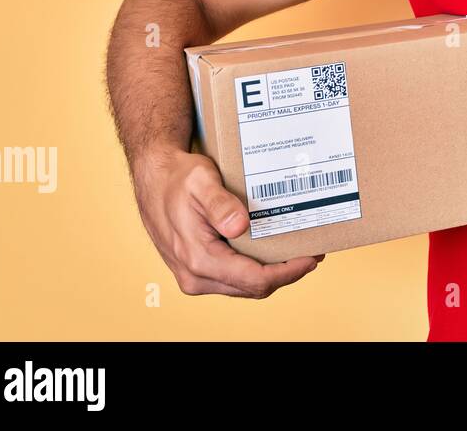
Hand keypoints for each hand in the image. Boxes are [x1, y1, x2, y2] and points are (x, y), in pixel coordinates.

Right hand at [132, 145, 323, 298]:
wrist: (154, 178)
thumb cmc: (177, 178)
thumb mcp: (201, 181)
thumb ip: (220, 204)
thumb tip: (240, 226)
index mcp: (198, 259)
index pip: (254, 280)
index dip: (287, 273)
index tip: (310, 258)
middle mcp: (195, 276)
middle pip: (253, 288)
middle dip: (286, 273)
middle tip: (312, 253)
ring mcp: (195, 276)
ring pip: (245, 286)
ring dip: (272, 273)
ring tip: (298, 252)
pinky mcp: (198, 270)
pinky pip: (234, 278)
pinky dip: (256, 268)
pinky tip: (272, 251)